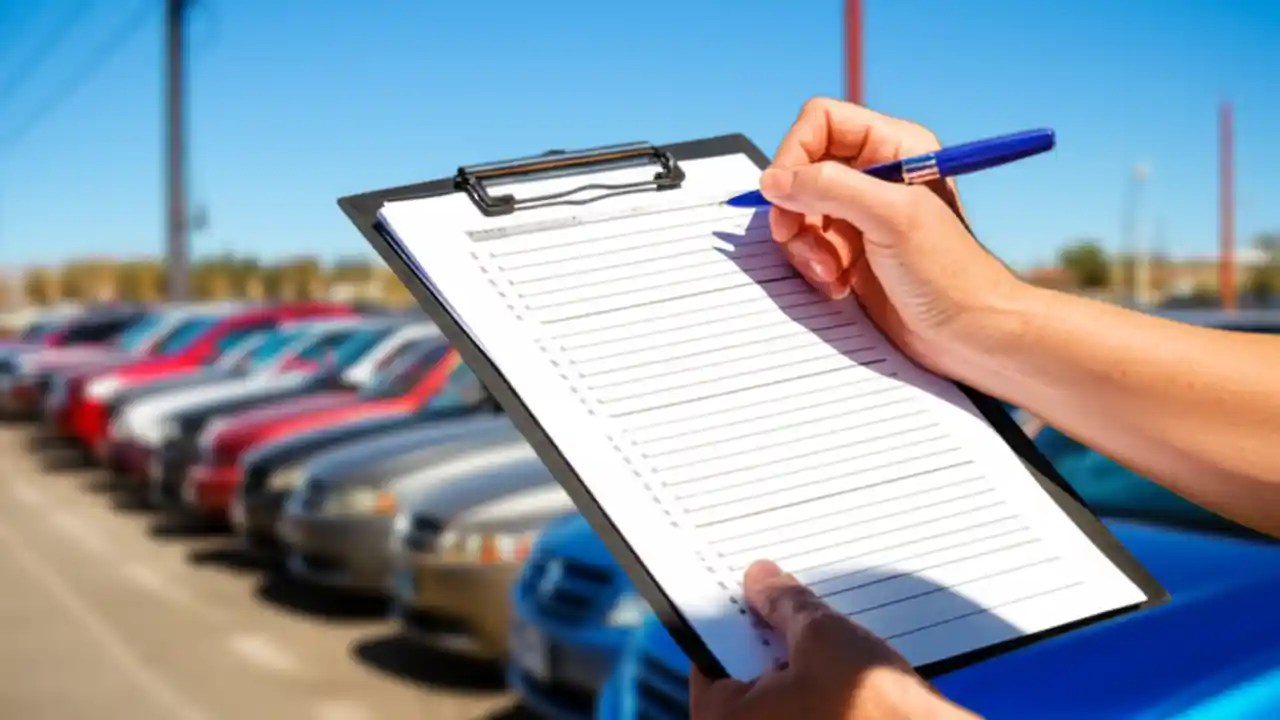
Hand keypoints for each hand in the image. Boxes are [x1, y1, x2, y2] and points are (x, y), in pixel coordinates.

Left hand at [690, 561, 979, 719]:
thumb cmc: (875, 710)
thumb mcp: (823, 637)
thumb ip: (784, 604)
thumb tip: (760, 579)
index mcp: (726, 719)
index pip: (709, 656)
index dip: (733, 617)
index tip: (747, 593)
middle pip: (746, 675)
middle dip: (768, 638)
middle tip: (788, 605)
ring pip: (780, 694)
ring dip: (798, 662)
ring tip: (824, 635)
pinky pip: (808, 709)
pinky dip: (818, 687)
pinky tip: (846, 667)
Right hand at [759, 98, 1029, 376]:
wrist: (969, 334)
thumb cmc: (948, 274)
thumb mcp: (890, 219)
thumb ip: (830, 188)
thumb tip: (774, 180)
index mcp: (893, 147)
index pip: (821, 123)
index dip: (795, 154)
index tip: (784, 195)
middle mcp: (875, 175)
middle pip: (803, 170)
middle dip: (796, 210)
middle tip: (799, 240)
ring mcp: (861, 215)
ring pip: (800, 211)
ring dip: (805, 245)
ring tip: (830, 272)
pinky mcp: (852, 251)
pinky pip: (809, 246)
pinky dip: (814, 267)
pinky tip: (838, 285)